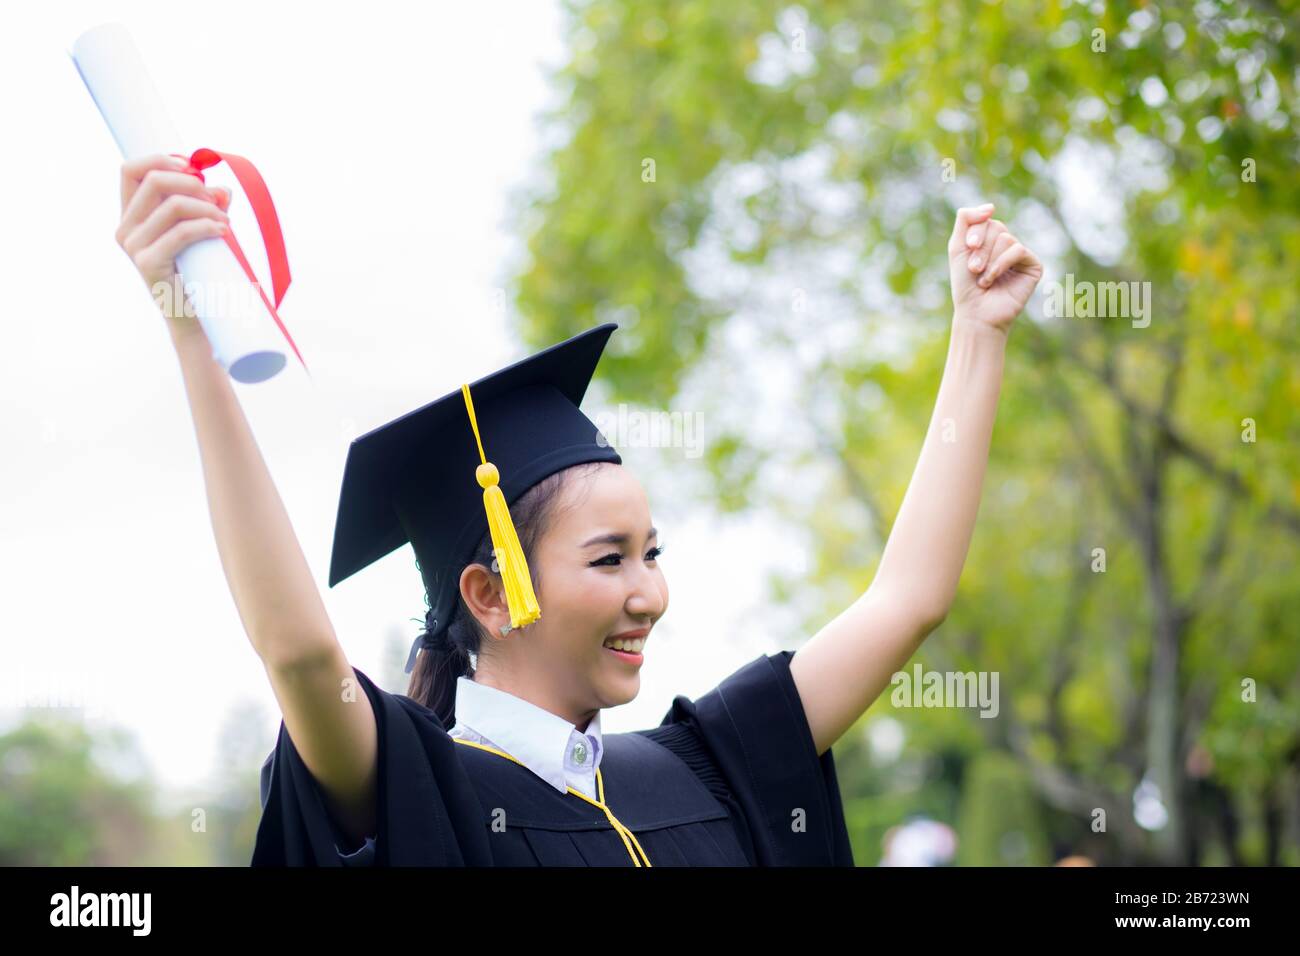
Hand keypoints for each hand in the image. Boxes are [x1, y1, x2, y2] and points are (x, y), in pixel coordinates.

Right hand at [114, 154, 231, 321]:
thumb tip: (222, 189)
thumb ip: (209, 206)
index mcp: (131, 216)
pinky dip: (206, 226)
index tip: (192, 168)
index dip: (160, 159)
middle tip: (217, 202)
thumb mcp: (202, 230)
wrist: (195, 317)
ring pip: (172, 206)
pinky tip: (223, 232)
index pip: (130, 171)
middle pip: (154, 181)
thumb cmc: (199, 271)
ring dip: (207, 208)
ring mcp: (134, 247)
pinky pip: (181, 233)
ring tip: (225, 223)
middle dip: (192, 184)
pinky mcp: (148, 264)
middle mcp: (126, 228)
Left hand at [948, 203, 1042, 333]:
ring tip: (983, 279)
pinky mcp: (1033, 265)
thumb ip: (966, 219)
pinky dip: (1001, 264)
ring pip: (1006, 238)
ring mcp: (1021, 255)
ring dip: (988, 260)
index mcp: (991, 239)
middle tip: (974, 269)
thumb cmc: (965, 285)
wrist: (975, 313)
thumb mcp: (957, 247)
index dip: (976, 231)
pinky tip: (993, 280)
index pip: (986, 219)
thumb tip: (991, 206)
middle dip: (980, 249)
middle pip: (996, 227)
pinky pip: (1018, 250)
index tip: (969, 246)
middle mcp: (1007, 244)